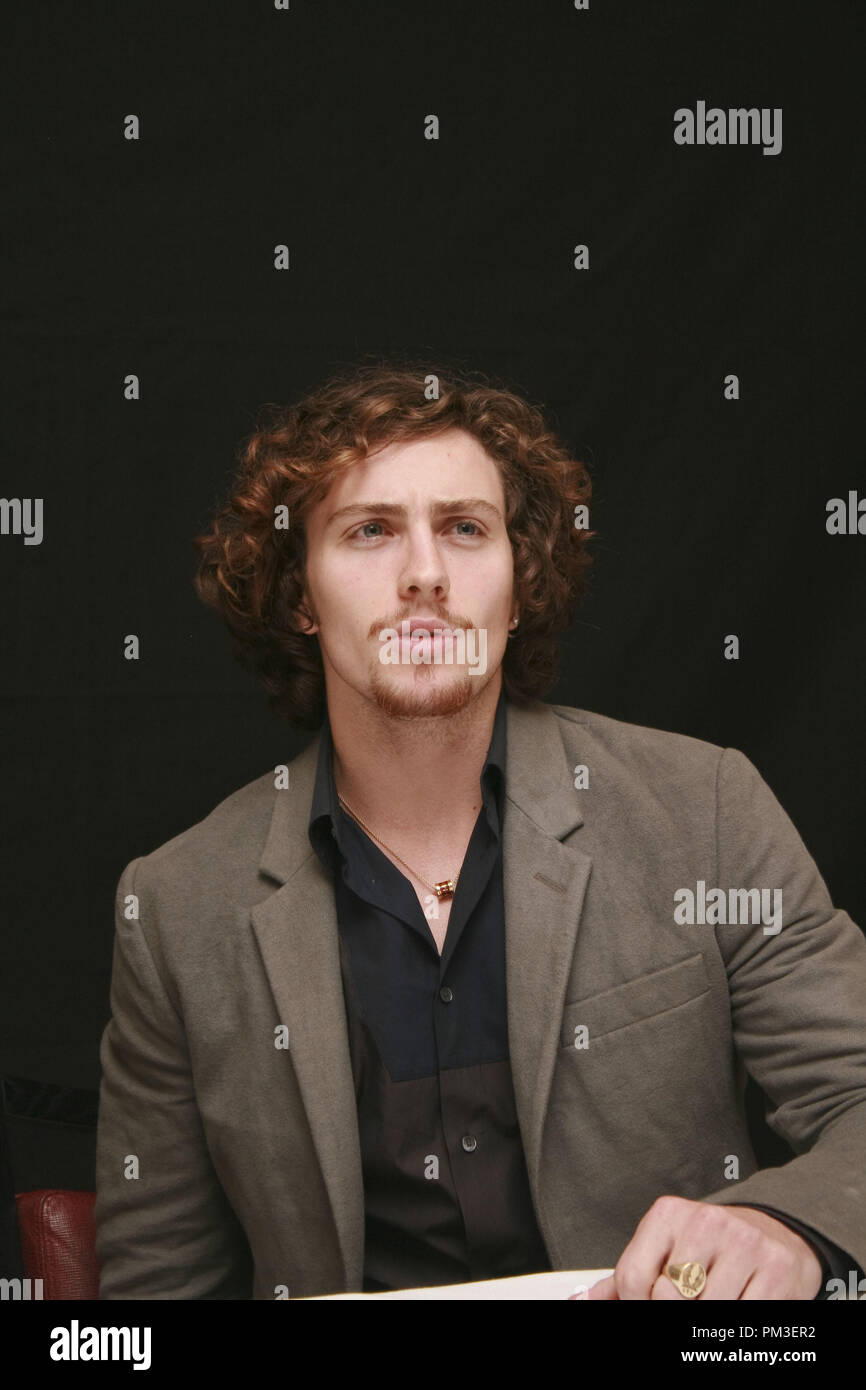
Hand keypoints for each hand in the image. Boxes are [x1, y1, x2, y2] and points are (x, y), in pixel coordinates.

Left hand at [586, 1195, 823, 1299]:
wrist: (776, 1230)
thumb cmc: (711, 1245)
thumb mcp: (665, 1247)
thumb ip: (629, 1275)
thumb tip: (585, 1301)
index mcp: (669, 1215)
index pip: (632, 1278)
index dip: (637, 1303)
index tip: (649, 1302)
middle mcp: (706, 1222)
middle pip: (667, 1298)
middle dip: (673, 1310)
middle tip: (686, 1301)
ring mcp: (744, 1245)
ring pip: (706, 1311)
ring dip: (707, 1318)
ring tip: (712, 1299)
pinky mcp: (777, 1270)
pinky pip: (743, 1316)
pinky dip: (735, 1321)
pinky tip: (737, 1301)